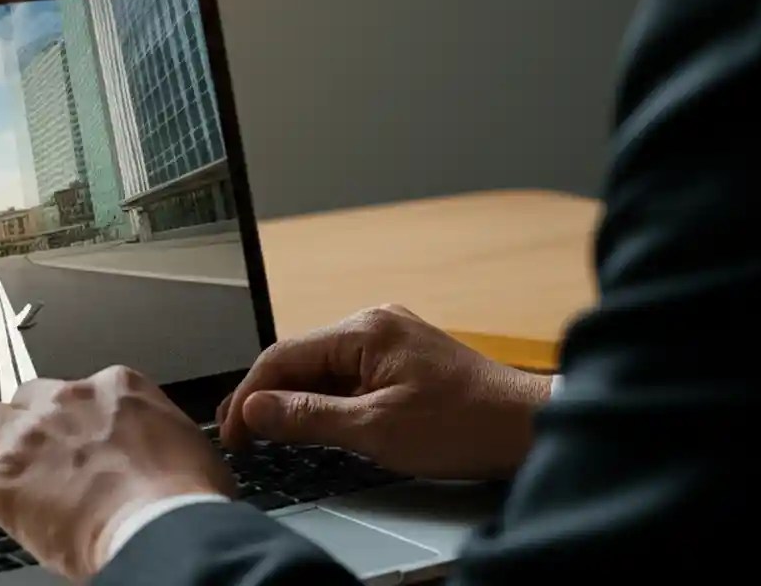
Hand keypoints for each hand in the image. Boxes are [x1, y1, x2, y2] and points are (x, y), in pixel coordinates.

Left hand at [0, 365, 235, 581]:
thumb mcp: (190, 446)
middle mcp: (67, 400)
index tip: (85, 446)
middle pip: (27, 396)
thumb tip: (171, 459)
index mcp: (118, 387)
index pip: (84, 390)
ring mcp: (28, 435)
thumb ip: (163, 437)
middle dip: (29, 424)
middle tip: (41, 458)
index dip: (79, 421)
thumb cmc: (185, 495)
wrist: (162, 524)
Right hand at [217, 304, 552, 479]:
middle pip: (300, 358)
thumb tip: (255, 410)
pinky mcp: (402, 360)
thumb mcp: (375, 429)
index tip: (233, 432)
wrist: (527, 427)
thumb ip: (308, 417)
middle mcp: (375, 323)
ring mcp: (390, 339)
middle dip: (267, 397)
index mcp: (365, 328)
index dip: (250, 395)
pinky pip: (347, 375)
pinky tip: (313, 423)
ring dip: (294, 400)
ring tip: (269, 434)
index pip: (283, 356)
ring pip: (322, 368)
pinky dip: (324, 399)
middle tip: (242, 437)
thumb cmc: (465, 424)